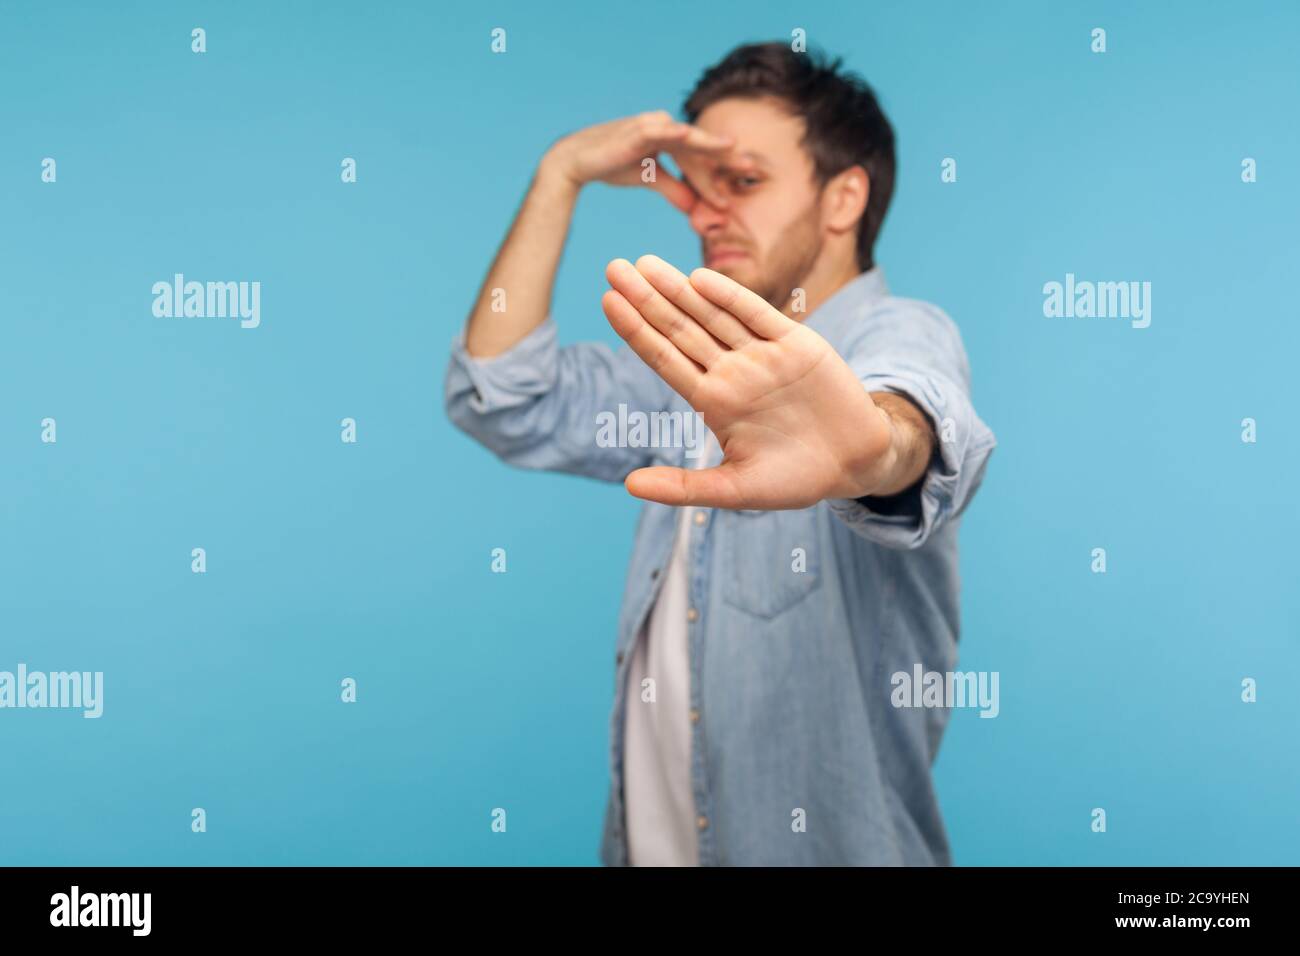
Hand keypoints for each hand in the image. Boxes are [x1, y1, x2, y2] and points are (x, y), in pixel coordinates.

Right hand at [542, 111, 734, 212]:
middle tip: (751, 166)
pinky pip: (662, 132)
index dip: (716, 174)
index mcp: (668, 137)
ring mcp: (651, 124)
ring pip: (687, 138)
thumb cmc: (612, 166)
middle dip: (725, 157)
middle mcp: (663, 125)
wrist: (577, 162)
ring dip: (709, 147)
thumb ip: (674, 189)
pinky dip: (678, 134)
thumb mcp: (650, 179)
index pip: (698, 157)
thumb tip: (695, 207)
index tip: (736, 190)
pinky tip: (692, 136)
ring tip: (732, 150)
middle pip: (700, 144)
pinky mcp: (637, 129)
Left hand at [601, 255, 897, 509]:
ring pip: (712, 316)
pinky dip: (730, 298)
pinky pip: (757, 315)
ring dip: (679, 289)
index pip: (664, 359)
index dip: (636, 331)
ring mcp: (763, 355)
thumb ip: (683, 486)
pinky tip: (700, 280)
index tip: (607, 302)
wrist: (854, 462)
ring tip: (644, 264)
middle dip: (646, 299)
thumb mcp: (734, 488)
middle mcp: (732, 372)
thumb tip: (629, 486)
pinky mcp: (796, 344)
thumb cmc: (793, 478)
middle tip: (613, 267)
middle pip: (680, 329)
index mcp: (713, 401)